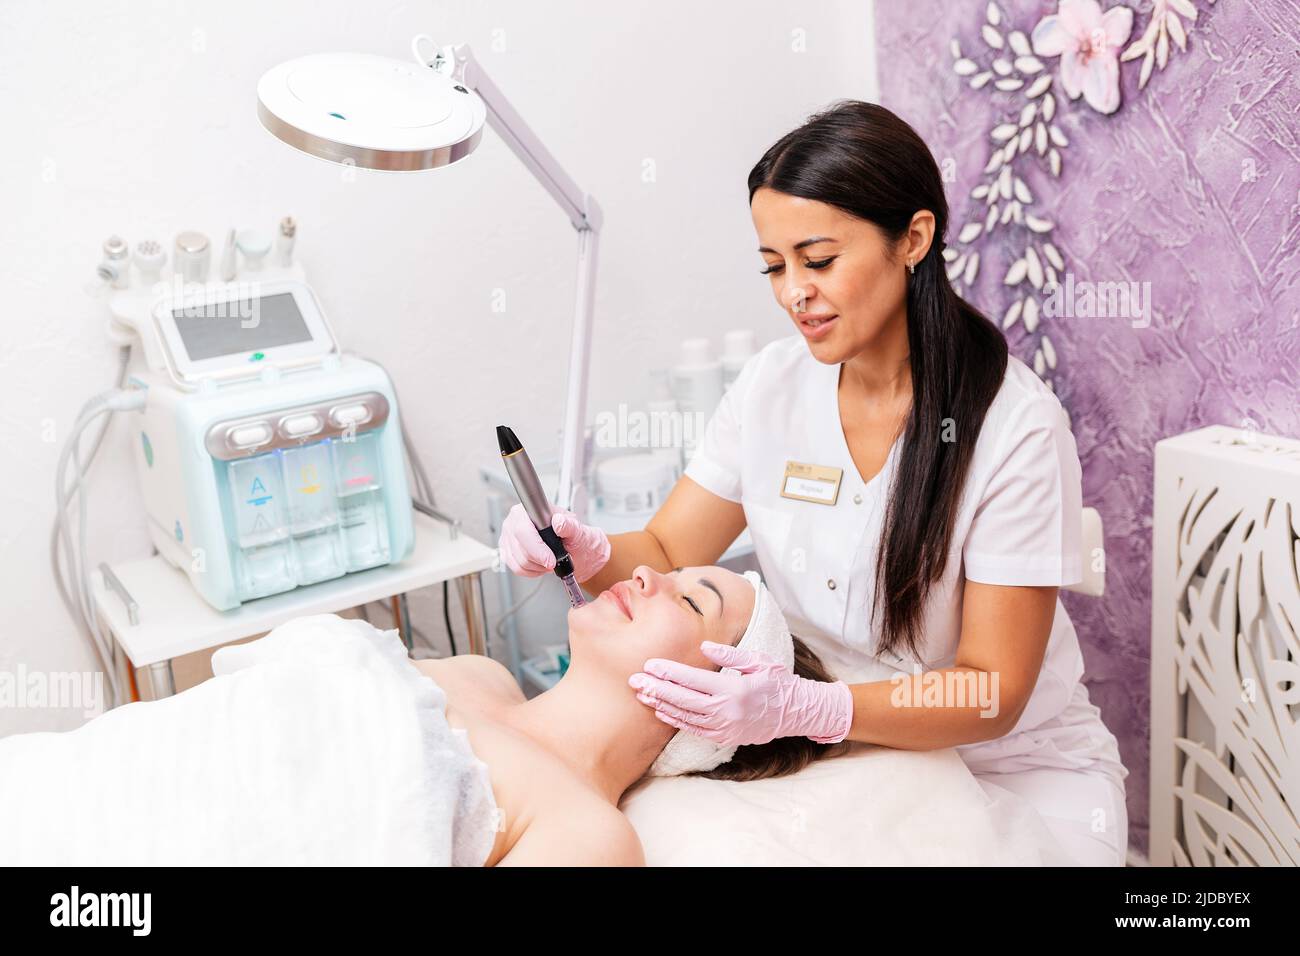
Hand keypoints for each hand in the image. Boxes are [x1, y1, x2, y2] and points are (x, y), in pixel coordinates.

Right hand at [497, 503, 611, 581]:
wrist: (571, 547)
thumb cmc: (572, 536)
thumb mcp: (576, 530)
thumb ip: (569, 525)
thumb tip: (558, 522)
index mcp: (528, 511)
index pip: (523, 530)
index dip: (536, 548)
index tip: (550, 560)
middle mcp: (513, 521)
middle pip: (519, 549)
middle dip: (539, 561)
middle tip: (554, 562)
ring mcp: (507, 536)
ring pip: (518, 561)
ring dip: (537, 567)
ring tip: (549, 562)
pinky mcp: (506, 551)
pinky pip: (515, 568)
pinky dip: (531, 571)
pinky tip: (540, 565)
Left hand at [627, 642, 853, 746]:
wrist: (796, 713)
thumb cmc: (778, 682)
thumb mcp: (759, 661)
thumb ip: (730, 655)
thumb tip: (705, 647)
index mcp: (734, 690)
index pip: (692, 680)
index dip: (669, 672)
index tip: (650, 664)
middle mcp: (727, 711)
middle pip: (682, 699)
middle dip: (656, 688)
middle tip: (633, 680)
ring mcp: (724, 727)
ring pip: (684, 716)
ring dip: (660, 704)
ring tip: (641, 694)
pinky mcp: (724, 737)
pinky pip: (693, 729)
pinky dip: (675, 720)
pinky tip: (661, 710)